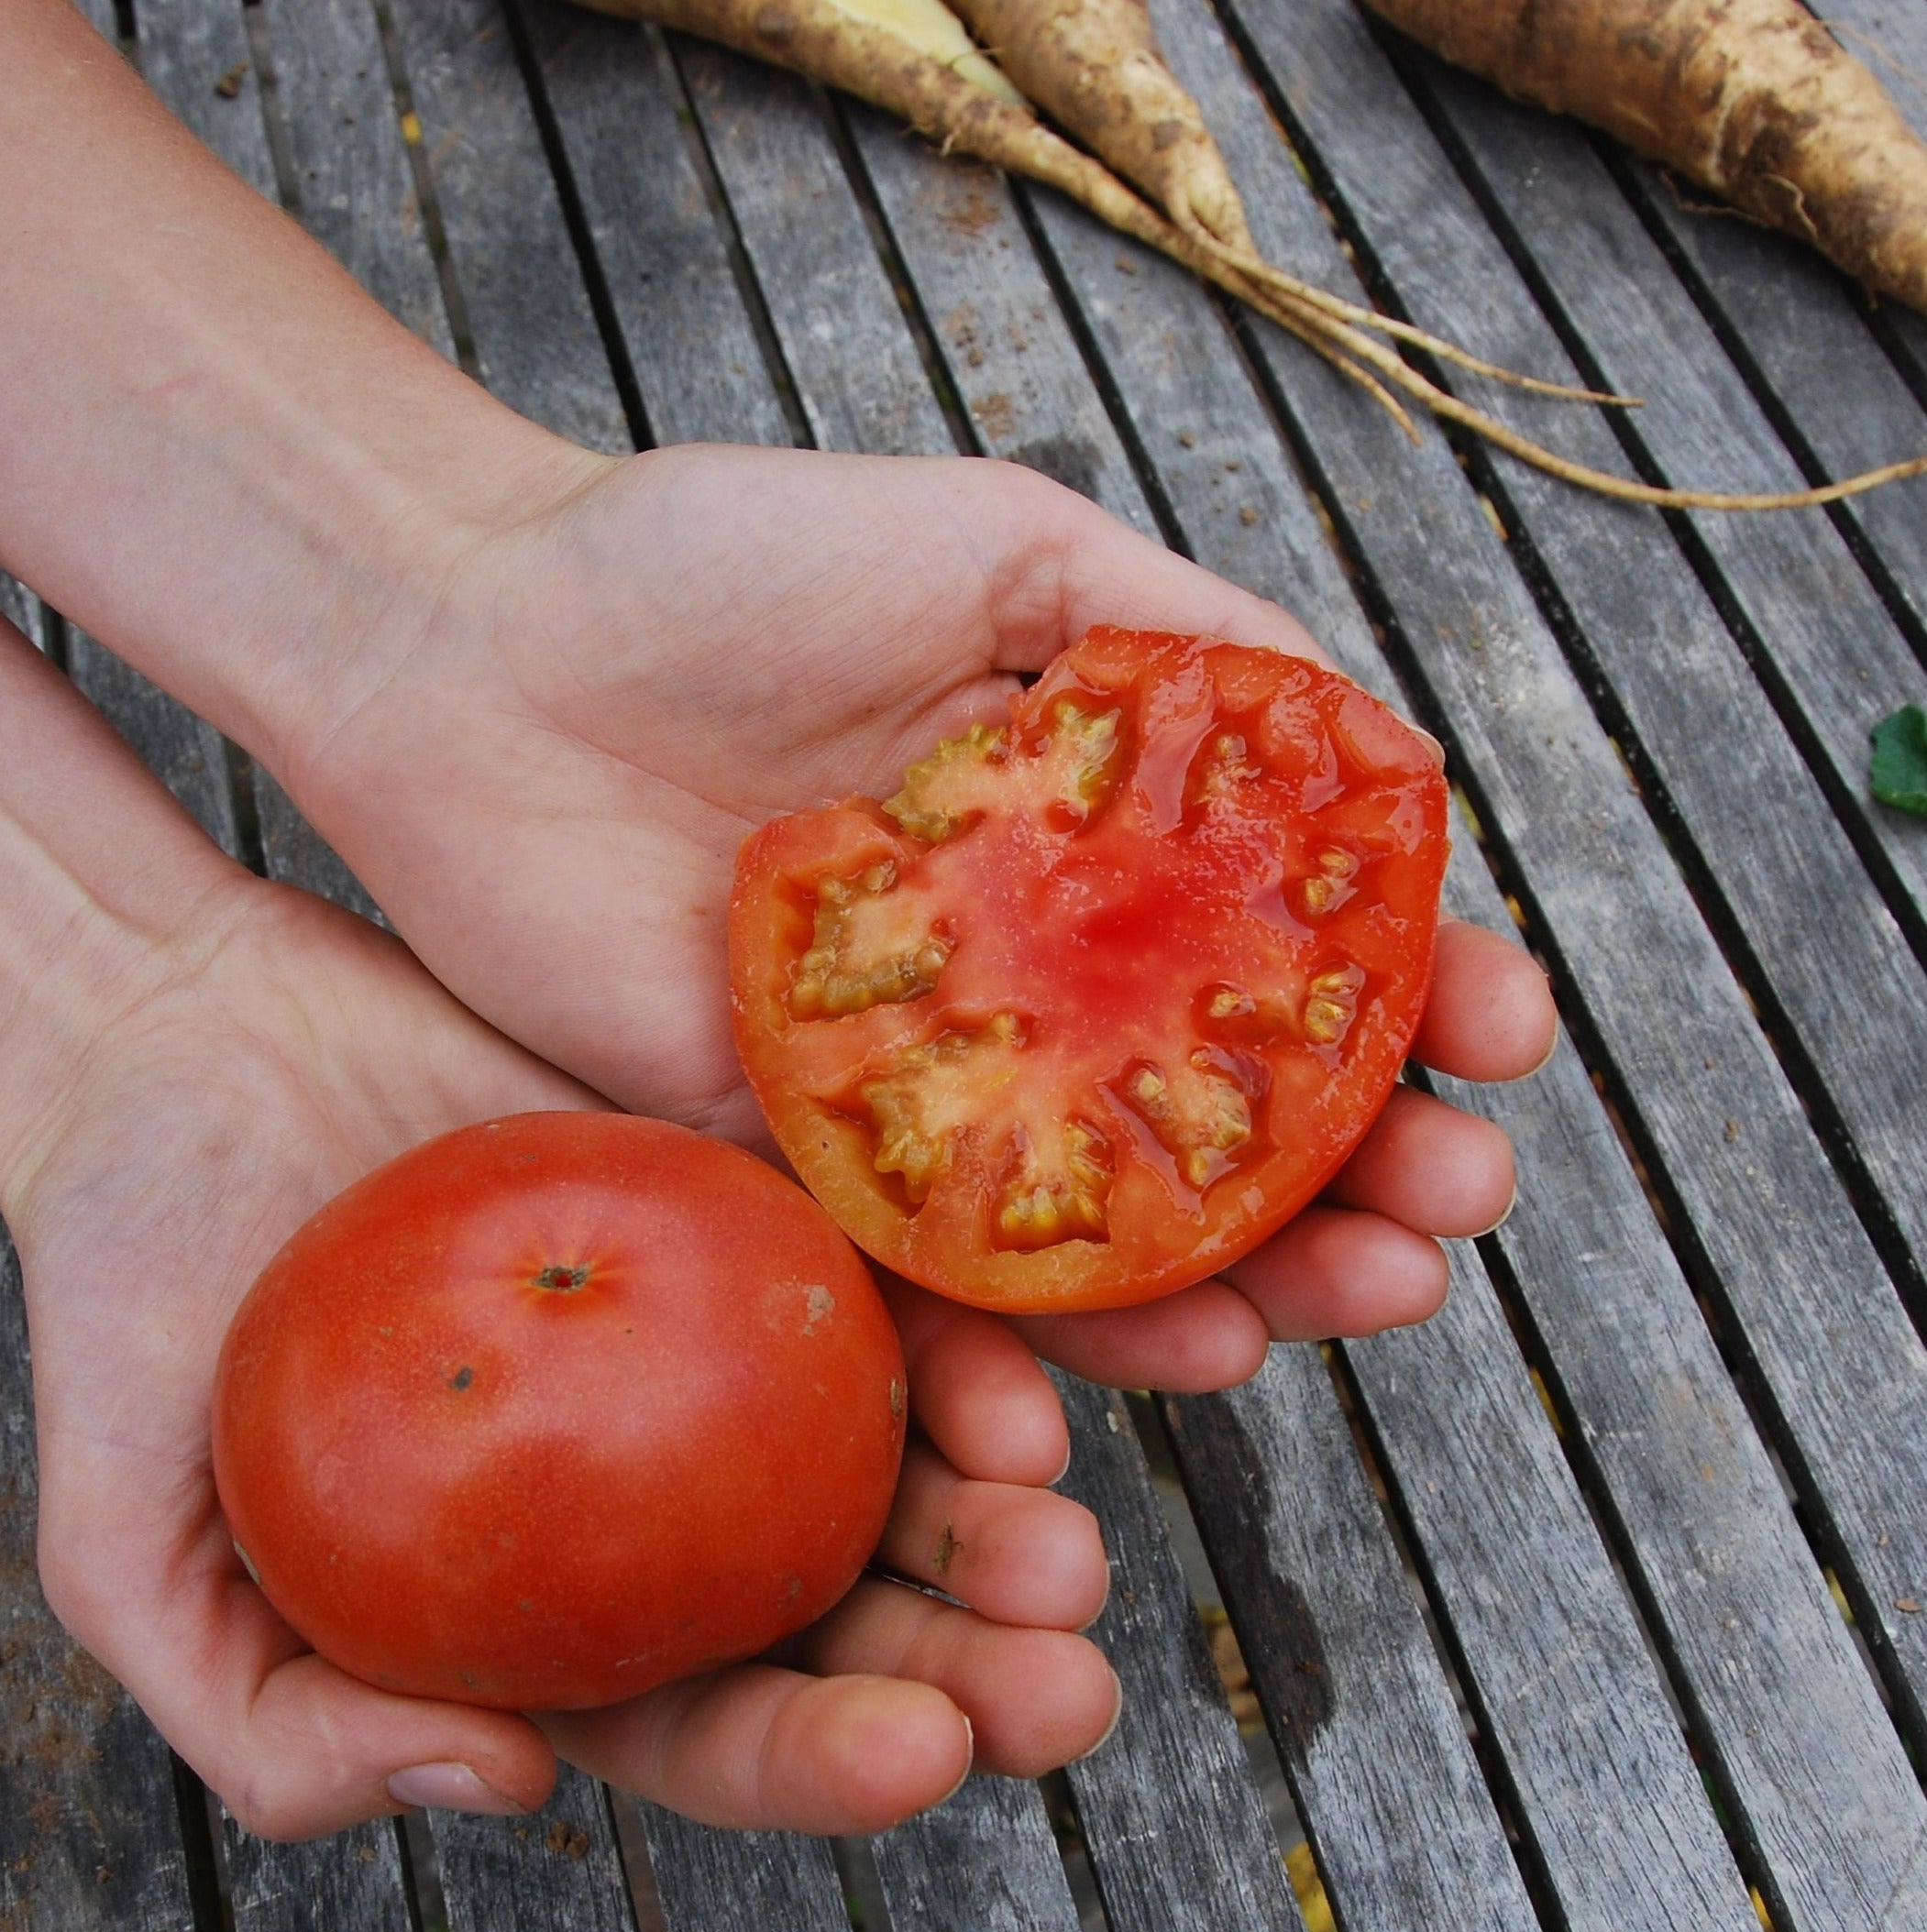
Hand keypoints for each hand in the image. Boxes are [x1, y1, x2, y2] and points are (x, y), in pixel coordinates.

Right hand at [4, 877, 1116, 1839]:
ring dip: (1005, 1514)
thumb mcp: (131, 1561)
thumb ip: (274, 1730)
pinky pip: (878, 1275)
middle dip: (976, 1668)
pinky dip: (961, 1332)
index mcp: (549, 1620)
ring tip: (1065, 1535)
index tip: (921, 1757)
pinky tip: (1024, 1373)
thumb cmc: (132, 1311)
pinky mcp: (743, 1202)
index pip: (715, 1728)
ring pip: (900, 1459)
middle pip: (850, 1617)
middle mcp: (658, 1503)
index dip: (823, 1766)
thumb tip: (518, 1781)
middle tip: (1066, 1682)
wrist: (165, 1057)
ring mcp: (716, 1350)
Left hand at [283, 441, 1557, 1389]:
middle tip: (1453, 1212)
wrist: (465, 653)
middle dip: (1363, 1169)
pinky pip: (941, 1273)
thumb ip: (1181, 636)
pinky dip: (1056, 1329)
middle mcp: (1017, 979)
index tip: (1505, 1036)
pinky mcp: (792, 1168)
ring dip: (1251, 1275)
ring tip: (1359, 1300)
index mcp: (1085, 839)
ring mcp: (912, 1086)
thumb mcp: (991, 546)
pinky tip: (1176, 1348)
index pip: (1283, 944)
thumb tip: (1378, 741)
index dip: (1413, 995)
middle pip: (1222, 1109)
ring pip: (1108, 1220)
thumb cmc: (714, 566)